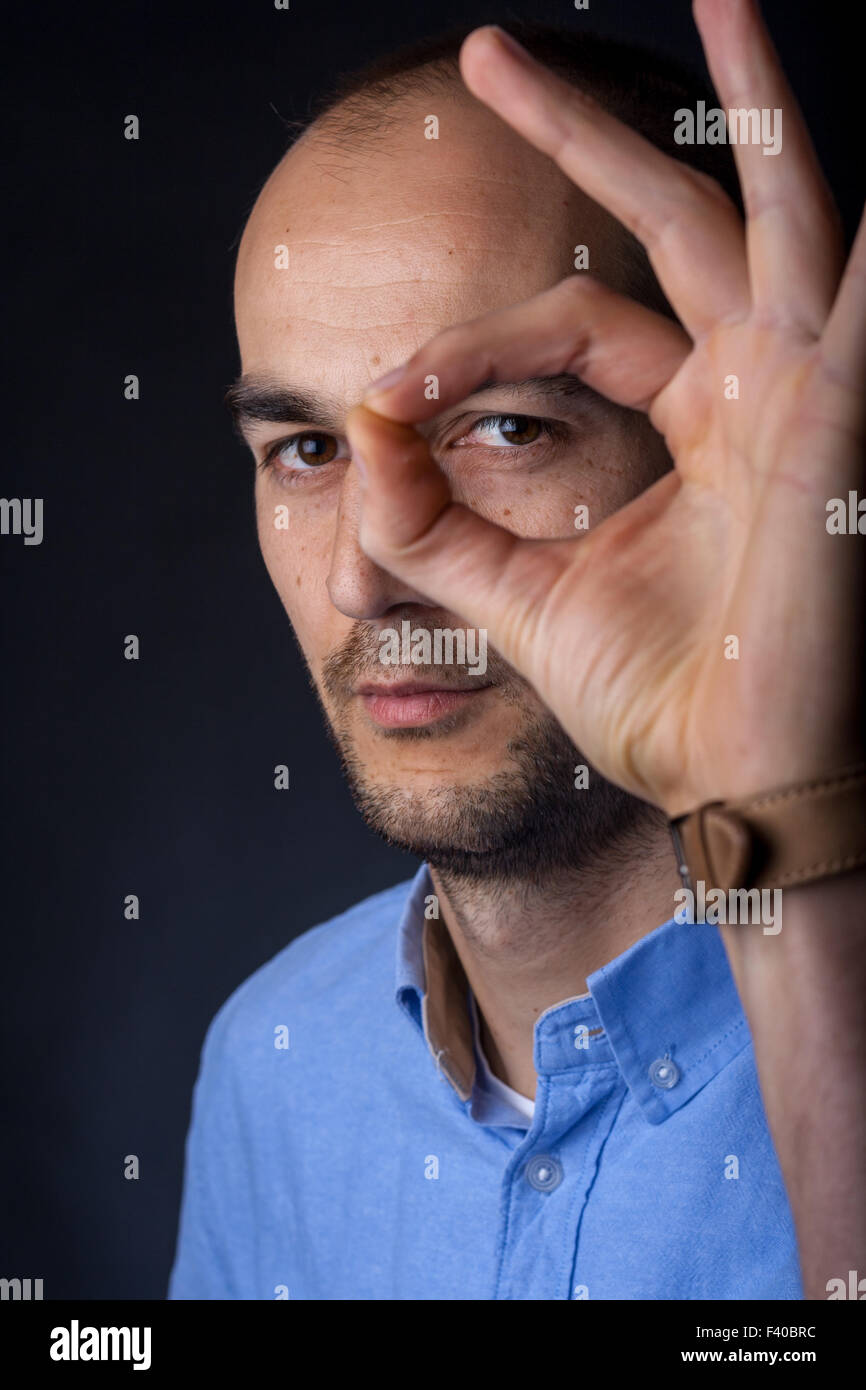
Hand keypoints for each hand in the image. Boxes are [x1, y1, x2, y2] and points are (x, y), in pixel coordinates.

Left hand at [345, 0, 864, 818]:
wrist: (741, 786)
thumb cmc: (662, 702)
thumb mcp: (519, 600)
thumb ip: (434, 525)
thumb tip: (355, 431)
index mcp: (697, 421)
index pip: (572, 323)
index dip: (466, 349)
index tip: (382, 400)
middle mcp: (759, 384)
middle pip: (675, 218)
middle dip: (583, 133)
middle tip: (487, 53)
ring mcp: (812, 386)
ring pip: (779, 203)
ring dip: (751, 93)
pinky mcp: (842, 411)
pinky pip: (845, 277)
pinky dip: (818, 187)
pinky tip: (803, 109)